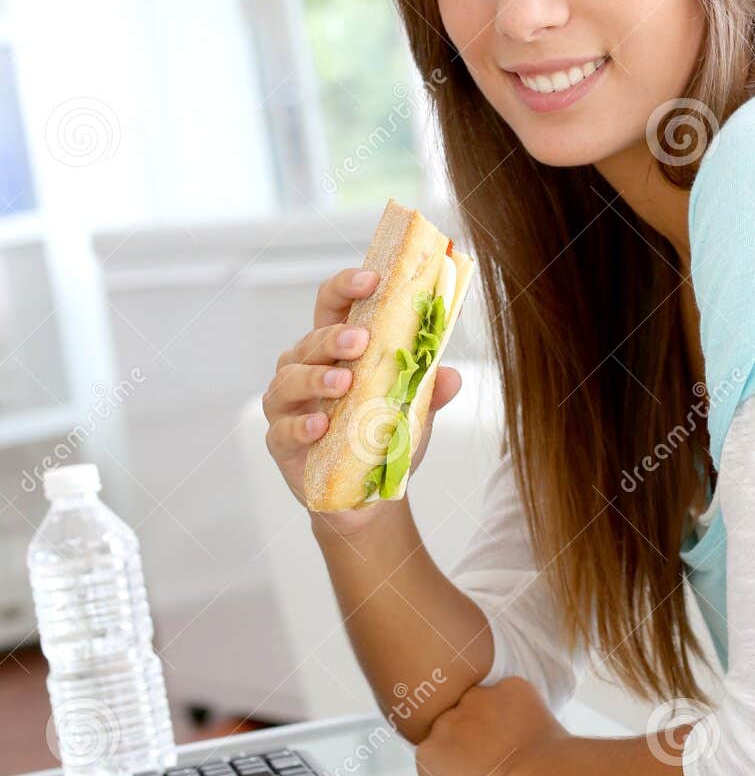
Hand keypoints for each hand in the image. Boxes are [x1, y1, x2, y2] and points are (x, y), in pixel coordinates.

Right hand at [262, 263, 461, 537]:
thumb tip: (453, 374)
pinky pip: (284, 428)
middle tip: (362, 339)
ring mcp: (288, 404)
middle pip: (312, 340)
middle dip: (336, 337)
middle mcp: (304, 367)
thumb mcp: (415, 410)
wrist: (368, 495)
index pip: (333, 304)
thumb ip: (431, 390)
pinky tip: (321, 425)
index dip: (347, 286)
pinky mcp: (280, 440)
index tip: (372, 280)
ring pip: (290, 379)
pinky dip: (302, 425)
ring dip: (317, 377)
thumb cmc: (384, 437)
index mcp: (335, 347)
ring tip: (344, 382)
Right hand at [414, 676, 568, 775]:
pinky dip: (518, 705)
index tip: (473, 767)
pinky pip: (510, 692)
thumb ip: (451, 775)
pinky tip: (529, 725)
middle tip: (494, 751)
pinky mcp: (508, 686)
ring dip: (492, 714)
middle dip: (470, 731)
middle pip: (455, 720)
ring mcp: (477, 698)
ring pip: (481, 701)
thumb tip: (463, 765)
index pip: (437, 748)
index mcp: (429, 753)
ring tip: (514, 738)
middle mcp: (446, 720)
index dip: (457, 757)